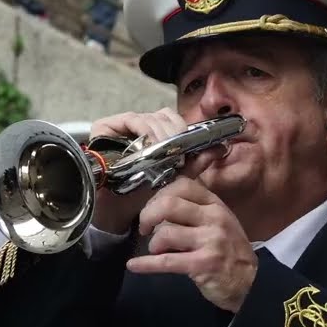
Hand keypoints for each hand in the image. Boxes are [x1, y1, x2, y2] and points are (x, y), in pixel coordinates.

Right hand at [87, 108, 188, 234]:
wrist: (119, 212)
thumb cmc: (144, 194)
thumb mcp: (176, 178)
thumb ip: (196, 162)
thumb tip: (222, 146)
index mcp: (153, 132)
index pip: (171, 118)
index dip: (182, 127)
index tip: (191, 143)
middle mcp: (136, 125)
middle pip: (161, 115)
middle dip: (174, 132)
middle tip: (180, 150)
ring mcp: (119, 125)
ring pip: (148, 117)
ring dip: (161, 133)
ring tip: (166, 152)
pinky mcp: (104, 127)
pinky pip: (130, 119)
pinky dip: (144, 130)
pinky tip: (150, 147)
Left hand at [128, 175, 257, 312]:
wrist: (250, 282)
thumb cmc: (229, 250)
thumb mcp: (219, 221)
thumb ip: (195, 208)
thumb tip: (160, 200)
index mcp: (215, 205)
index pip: (182, 185)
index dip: (160, 195)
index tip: (153, 208)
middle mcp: (214, 218)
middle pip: (169, 205)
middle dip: (148, 215)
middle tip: (145, 228)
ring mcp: (210, 241)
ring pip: (165, 233)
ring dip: (153, 244)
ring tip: (157, 251)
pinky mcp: (203, 264)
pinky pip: (166, 261)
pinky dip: (146, 264)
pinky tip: (134, 266)